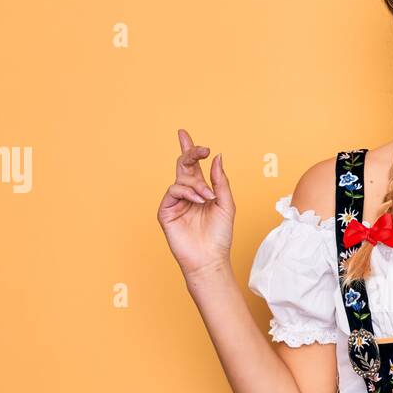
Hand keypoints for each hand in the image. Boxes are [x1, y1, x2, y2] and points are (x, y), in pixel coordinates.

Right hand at [157, 129, 235, 277]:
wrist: (210, 258)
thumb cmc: (220, 235)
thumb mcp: (226, 203)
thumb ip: (220, 180)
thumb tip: (216, 156)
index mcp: (201, 191)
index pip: (193, 166)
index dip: (189, 150)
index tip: (185, 134)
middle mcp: (187, 195)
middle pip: (184, 166)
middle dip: (190, 154)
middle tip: (200, 149)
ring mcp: (175, 203)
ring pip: (181, 179)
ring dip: (197, 184)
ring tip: (208, 197)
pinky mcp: (166, 212)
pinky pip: (173, 191)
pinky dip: (187, 192)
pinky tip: (198, 200)